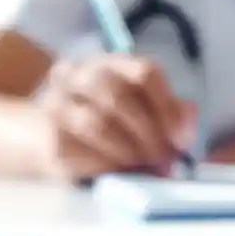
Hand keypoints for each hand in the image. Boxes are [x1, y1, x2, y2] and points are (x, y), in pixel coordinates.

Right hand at [40, 55, 196, 181]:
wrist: (47, 135)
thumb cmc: (104, 120)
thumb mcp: (139, 107)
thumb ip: (169, 112)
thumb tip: (187, 130)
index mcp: (110, 63)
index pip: (144, 72)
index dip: (168, 107)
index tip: (182, 139)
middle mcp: (80, 75)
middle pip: (118, 97)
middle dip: (148, 133)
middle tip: (164, 159)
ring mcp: (58, 103)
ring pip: (98, 124)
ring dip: (129, 151)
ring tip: (143, 166)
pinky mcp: (50, 138)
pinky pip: (81, 152)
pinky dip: (108, 165)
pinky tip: (119, 172)